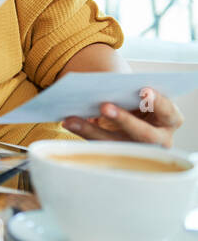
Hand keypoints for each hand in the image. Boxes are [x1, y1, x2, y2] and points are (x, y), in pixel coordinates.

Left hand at [63, 88, 183, 146]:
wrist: (130, 111)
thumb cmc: (137, 100)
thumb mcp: (138, 94)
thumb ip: (128, 91)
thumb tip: (103, 85)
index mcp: (171, 119)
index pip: (168, 111)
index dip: (157, 102)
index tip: (143, 91)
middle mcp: (160, 139)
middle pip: (143, 134)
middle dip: (124, 119)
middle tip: (104, 106)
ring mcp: (139, 150)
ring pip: (117, 145)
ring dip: (93, 131)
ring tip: (72, 119)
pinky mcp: (119, 154)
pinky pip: (101, 147)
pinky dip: (84, 134)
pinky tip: (69, 123)